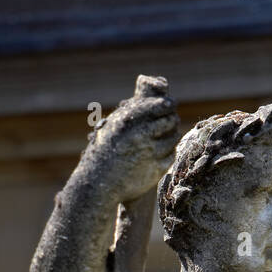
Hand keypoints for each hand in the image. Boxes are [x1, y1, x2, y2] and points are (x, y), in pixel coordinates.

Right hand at [94, 78, 180, 202]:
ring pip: (173, 137)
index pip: (157, 105)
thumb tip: (144, 87)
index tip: (170, 104)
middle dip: (171, 118)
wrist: (98, 184)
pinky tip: (163, 150)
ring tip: (167, 134)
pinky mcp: (156, 170)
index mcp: (127, 121)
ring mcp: (150, 153)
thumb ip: (129, 112)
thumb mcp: (111, 127)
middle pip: (170, 120)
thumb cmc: (104, 152)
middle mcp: (140, 136)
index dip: (166, 103)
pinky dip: (169, 151)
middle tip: (171, 119)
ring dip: (172, 134)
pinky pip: (171, 154)